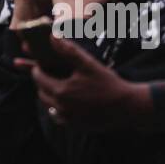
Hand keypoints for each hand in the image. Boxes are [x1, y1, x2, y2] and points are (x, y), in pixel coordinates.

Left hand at [14, 36, 140, 130]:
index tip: (39, 63)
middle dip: (41, 82)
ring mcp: (68, 120)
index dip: (37, 69)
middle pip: (42, 93)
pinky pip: (59, 118)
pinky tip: (65, 103)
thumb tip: (52, 36)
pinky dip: (58, 110)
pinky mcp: (76, 127)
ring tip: (55, 87)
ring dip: (49, 96)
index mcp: (61, 91)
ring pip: (49, 107)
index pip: (38, 78)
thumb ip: (68, 50)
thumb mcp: (88, 64)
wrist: (127, 107)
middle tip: (46, 74)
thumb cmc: (108, 84)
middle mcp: (61, 108)